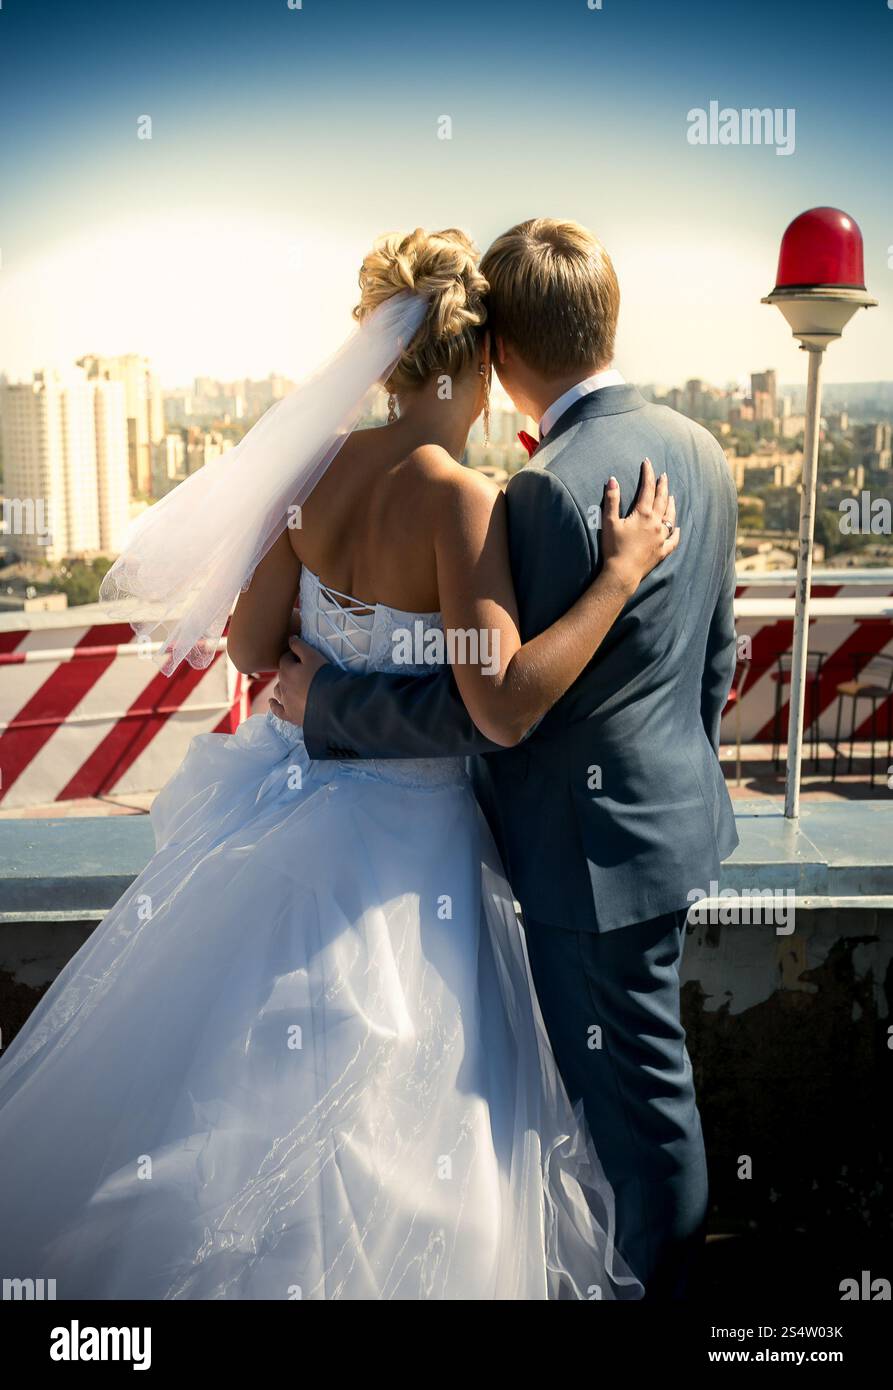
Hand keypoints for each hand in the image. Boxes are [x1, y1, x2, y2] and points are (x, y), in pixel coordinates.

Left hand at [268, 637, 329, 725]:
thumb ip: (300, 646)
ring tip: (291, 685)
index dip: (293, 656)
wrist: (331, 702)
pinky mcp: (290, 715)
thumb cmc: (323, 676)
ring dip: (282, 686)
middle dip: (290, 670)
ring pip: (278, 691)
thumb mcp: (313, 656)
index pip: (285, 658)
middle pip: (282, 674)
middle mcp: (282, 686)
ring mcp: (285, 702)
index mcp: (286, 670)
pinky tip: (272, 702)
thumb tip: (290, 638)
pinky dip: (274, 705)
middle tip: (304, 670)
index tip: (303, 656)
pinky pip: (277, 710)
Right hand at [600, 459, 678, 594]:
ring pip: (671, 517)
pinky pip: (674, 540)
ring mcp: (661, 538)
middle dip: (662, 486)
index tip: (647, 462)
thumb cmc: (613, 548)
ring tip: (671, 496)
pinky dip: (676, 532)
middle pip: (662, 500)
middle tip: (663, 475)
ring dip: (671, 505)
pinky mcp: (662, 551)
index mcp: (643, 515)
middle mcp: (656, 524)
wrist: (622, 573)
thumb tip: (613, 480)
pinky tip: (677, 528)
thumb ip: (612, 500)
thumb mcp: (609, 522)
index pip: (647, 489)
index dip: (647, 474)